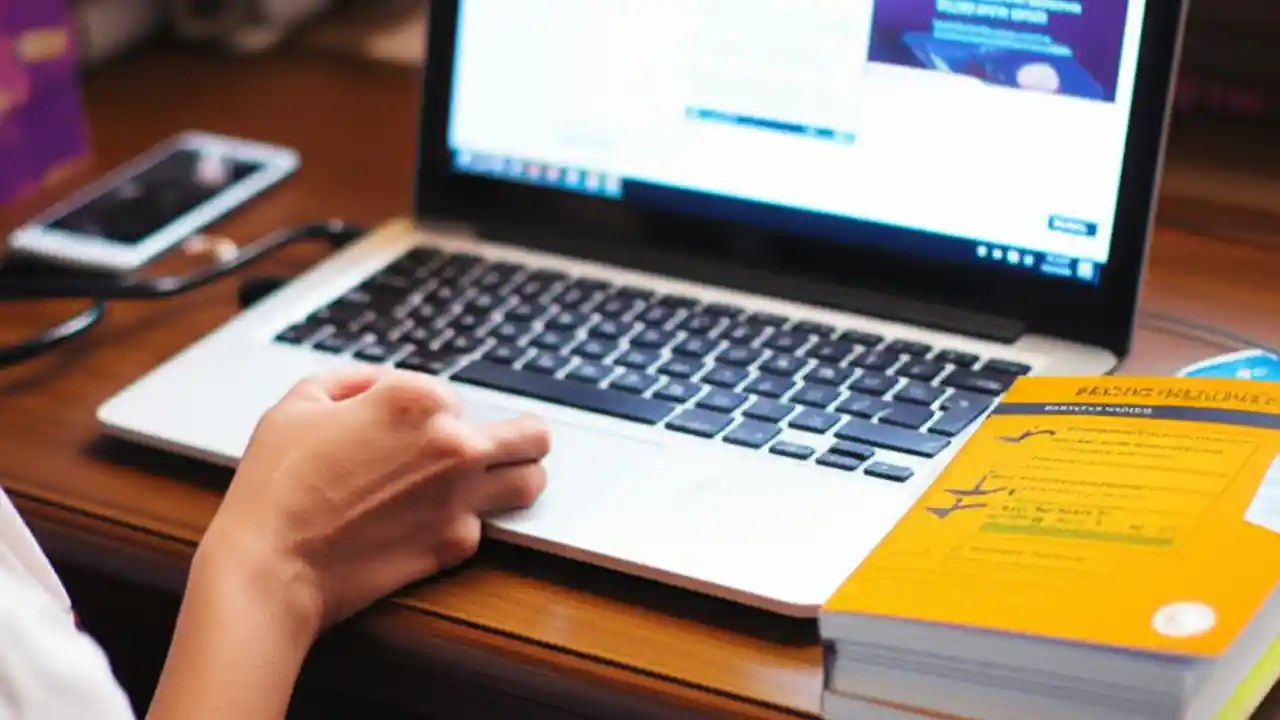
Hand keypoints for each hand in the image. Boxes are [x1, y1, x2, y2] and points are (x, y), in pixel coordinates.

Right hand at [197, 366, 550, 635]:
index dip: (431, 412)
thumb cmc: (277, 484)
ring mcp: (461, 497)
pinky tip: (433, 523)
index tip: (407, 432)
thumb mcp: (300, 403)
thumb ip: (354, 381)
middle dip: (521, 438)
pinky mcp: (456, 544)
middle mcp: (452, 444)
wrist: (272, 564)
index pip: (457, 397)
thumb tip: (381, 384)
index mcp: (416, 399)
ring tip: (496, 482)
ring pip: (531, 482)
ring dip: (516, 478)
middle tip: (509, 445)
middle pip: (532, 436)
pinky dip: (465, 524)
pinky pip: (485, 527)